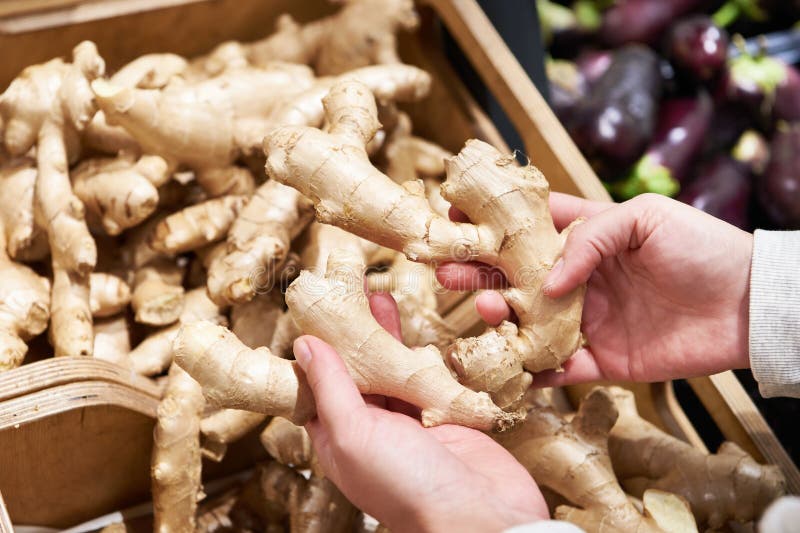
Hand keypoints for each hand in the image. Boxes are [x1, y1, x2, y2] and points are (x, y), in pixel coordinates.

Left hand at [292, 292, 547, 532]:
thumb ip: (330, 388)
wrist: (484, 516)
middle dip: (351, 334)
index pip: (316, 389)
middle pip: (356, 373)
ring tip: (379, 298)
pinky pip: (427, 379)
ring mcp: (409, 425)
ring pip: (391, 371)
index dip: (314, 351)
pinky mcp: (443, 417)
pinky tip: (417, 331)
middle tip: (349, 294)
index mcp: (340, 441)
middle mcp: (371, 433)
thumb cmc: (410, 487)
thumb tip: (304, 346)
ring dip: (385, 337)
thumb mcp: (355, 434)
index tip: (313, 312)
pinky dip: (421, 355)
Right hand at [437, 193, 752, 385]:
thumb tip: (547, 282)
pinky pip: (557, 367)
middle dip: (480, 272)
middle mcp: (579, 278)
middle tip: (446, 271)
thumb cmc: (701, 247)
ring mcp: (587, 319)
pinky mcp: (601, 359)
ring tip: (486, 308)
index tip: (455, 213)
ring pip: (529, 321)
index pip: (529, 226)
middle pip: (517, 276)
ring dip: (500, 316)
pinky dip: (531, 368)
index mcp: (586, 236)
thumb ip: (589, 238)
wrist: (748, 305)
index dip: (491, 220)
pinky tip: (507, 361)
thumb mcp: (644, 218)